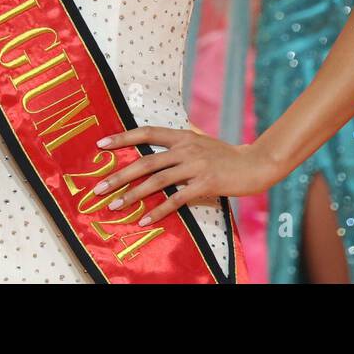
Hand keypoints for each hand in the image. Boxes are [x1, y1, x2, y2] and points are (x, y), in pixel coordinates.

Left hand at [91, 126, 278, 227]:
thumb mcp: (202, 141)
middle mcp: (186, 149)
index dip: (122, 137)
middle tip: (98, 188)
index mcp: (183, 136)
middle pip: (145, 161)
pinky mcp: (205, 184)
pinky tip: (145, 220)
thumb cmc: (227, 155)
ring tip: (115, 205)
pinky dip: (158, 210)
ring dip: (133, 195)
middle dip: (118, 175)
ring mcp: (195, 166)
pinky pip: (176, 199)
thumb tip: (162, 141)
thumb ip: (182, 141)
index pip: (147, 133)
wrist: (256, 163)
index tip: (100, 144)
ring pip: (157, 181)